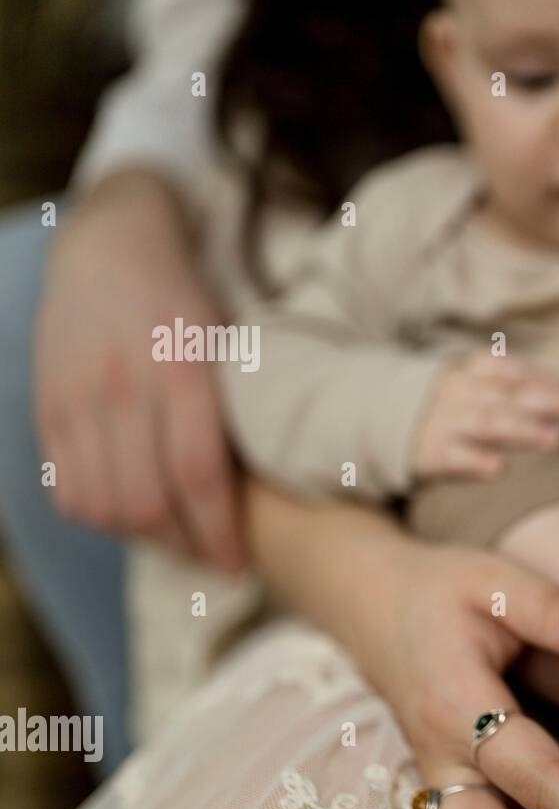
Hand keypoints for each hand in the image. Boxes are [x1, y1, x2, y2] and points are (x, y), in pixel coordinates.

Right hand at [34, 170, 246, 571]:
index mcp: (181, 370)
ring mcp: (76, 398)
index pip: (197, 476)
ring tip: (178, 538)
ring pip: (102, 506)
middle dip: (186, 547)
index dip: (218, 534)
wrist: (110, 243)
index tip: (240, 565)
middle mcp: (123, 387)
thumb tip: (262, 495)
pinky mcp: (46, 407)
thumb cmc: (189, 304)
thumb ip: (235, 413)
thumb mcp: (228, 344)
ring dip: (143, 539)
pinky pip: (67, 489)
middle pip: (146, 503)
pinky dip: (102, 517)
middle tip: (214, 558)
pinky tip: (134, 513)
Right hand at [412, 353, 558, 478]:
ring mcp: (445, 422)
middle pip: (509, 395)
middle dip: (549, 400)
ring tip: (557, 439)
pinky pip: (454, 456)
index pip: (509, 371)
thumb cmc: (444, 409)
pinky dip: (474, 460)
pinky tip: (497, 468)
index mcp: (469, 374)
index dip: (541, 378)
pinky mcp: (430, 453)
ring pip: (488, 422)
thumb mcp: (469, 387)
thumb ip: (509, 387)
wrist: (379, 427)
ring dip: (524, 429)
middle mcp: (460, 394)